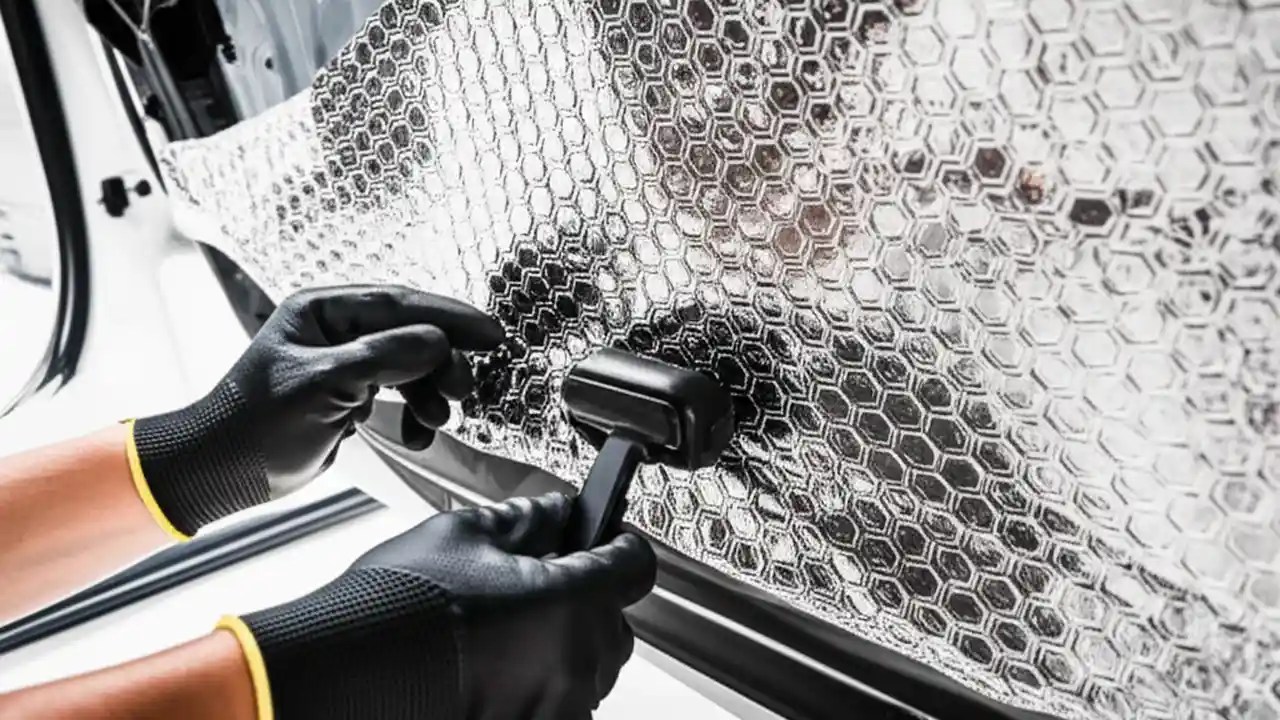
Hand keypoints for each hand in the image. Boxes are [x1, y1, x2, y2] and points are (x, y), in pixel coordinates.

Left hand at [133, 285, 502, 535]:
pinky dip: (414, 413)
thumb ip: (387, 356)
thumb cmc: (258, 425)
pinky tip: (416, 433)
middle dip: (443, 362)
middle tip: (464, 390)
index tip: (492, 335)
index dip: (451, 317)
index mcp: (323, 310)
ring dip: (431, 392)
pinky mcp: (349, 395)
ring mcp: (344, 362)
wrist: (222, 472)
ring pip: (411, 365)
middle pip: (412, 333)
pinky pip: (399, 393)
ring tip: (438, 419)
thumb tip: (440, 341)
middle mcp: (336, 329)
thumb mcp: (326, 384)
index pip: (401, 303)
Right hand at [233, 493, 656, 719]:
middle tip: (536, 583)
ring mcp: (557, 710)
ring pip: (587, 670)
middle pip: (613, 623)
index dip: (619, 544)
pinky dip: (537, 685)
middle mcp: (576, 666)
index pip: (635, 566)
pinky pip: (558, 703)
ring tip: (502, 630)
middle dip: (585, 600)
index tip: (606, 537)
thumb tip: (558, 511)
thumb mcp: (463, 536)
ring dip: (561, 647)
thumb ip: (526, 521)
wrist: (343, 680)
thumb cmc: (395, 610)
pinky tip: (493, 667)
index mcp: (571, 603)